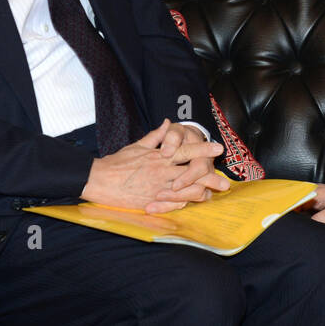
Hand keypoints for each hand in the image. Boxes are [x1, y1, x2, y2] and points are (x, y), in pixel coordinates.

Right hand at [82, 119, 224, 213]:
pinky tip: (194, 203)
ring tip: (213, 194)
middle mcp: (162, 171)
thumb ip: (155, 136)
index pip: (185, 150)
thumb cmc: (117, 163)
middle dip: (211, 177)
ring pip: (187, 190)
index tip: (219, 147)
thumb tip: (167, 122)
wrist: (98, 180)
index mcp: (159, 156)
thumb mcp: (137, 145)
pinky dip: (185, 203)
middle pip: (192, 173)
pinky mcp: (152, 201)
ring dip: (202, 193)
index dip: (203, 148)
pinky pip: (174, 203)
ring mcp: (158, 187)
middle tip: (226, 182)